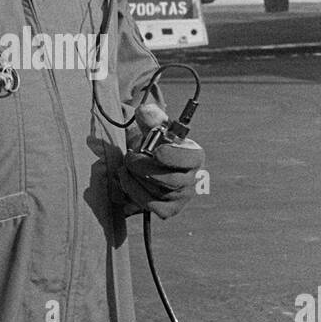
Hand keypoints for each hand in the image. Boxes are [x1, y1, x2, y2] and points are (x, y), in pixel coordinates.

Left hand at [111, 102, 204, 218]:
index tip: (155, 151)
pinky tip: (126, 178)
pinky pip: (150, 206)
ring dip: (135, 178)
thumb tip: (144, 112)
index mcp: (194, 155)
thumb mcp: (154, 125)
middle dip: (144, 168)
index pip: (190, 159)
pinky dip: (134, 192)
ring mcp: (182, 197)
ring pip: (157, 193)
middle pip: (171, 180)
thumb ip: (150, 116)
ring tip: (126, 165)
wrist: (148, 160)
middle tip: (129, 156)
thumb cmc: (155, 142)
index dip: (173, 156)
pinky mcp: (168, 209)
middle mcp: (192, 178)